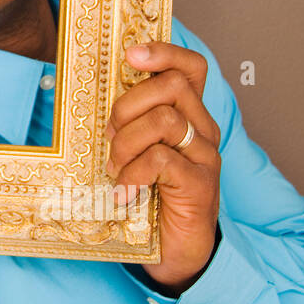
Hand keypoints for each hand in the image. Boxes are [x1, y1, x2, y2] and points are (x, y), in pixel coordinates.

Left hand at [105, 42, 221, 295]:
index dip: (163, 52)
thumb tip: (100, 90)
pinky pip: (161, 160)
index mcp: (189, 115)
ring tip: (116, 169)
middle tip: (111, 136)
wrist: (175, 251)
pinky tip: (124, 192)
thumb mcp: (137, 150)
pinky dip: (133, 174)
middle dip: (128, 105)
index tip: (130, 55)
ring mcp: (204, 158)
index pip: (190, 67)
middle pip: (172, 87)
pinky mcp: (199, 185)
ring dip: (126, 144)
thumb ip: (130, 120)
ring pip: (164, 121)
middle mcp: (203, 130)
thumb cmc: (151, 194)